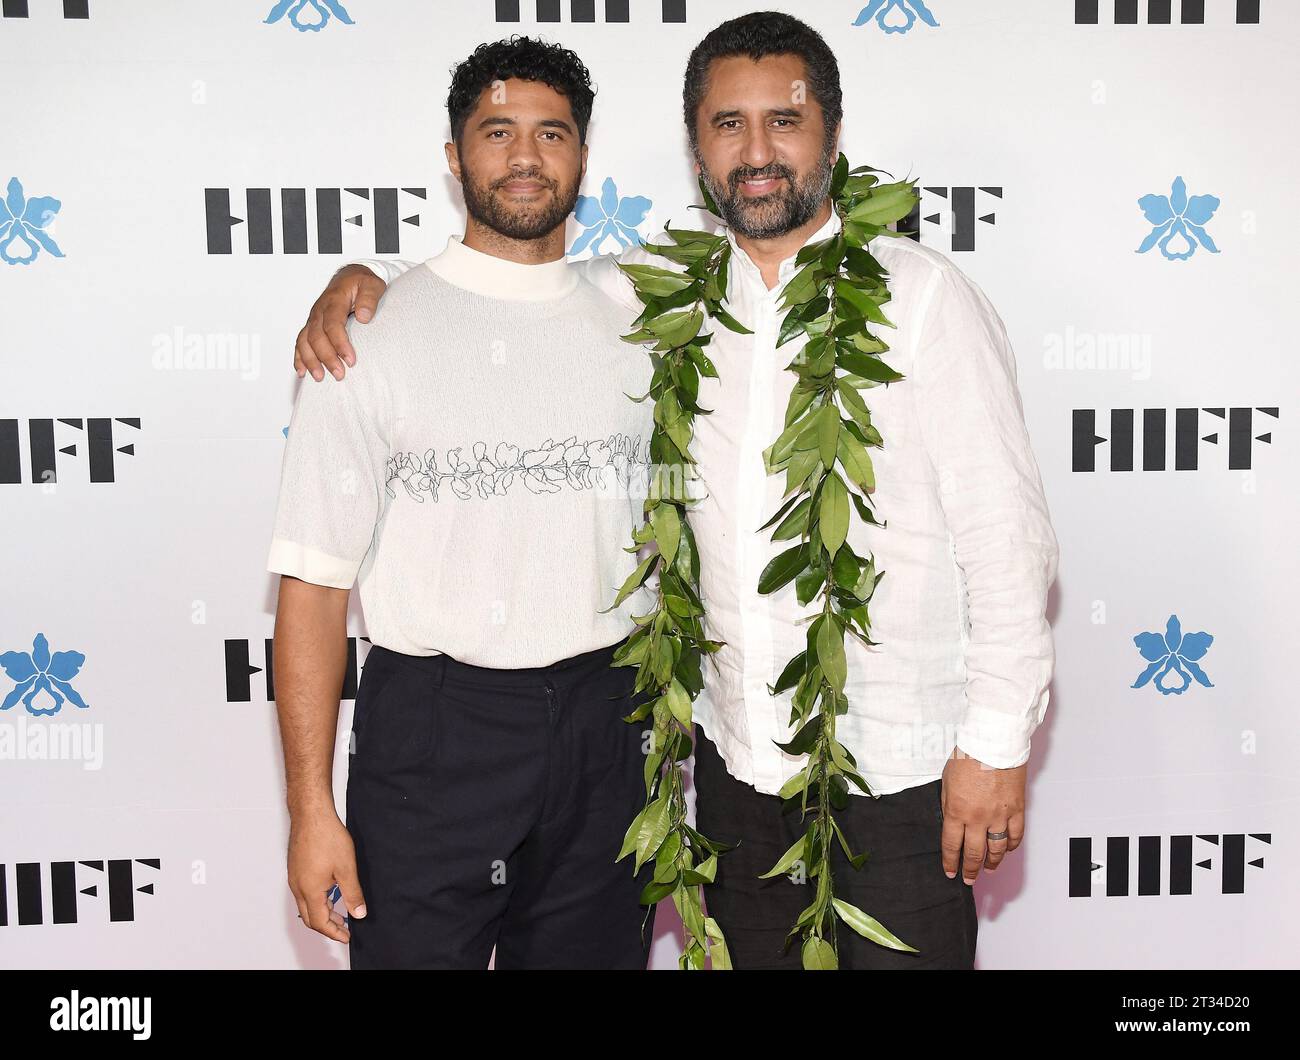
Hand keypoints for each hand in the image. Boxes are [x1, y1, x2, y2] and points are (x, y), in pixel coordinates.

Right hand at [287, 804, 366, 942]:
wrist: (311, 814)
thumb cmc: (326, 836)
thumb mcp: (347, 868)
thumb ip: (352, 894)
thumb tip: (358, 913)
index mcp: (309, 891)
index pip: (320, 922)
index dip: (334, 932)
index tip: (347, 936)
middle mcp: (298, 887)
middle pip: (310, 917)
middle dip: (327, 926)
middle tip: (344, 928)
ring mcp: (294, 877)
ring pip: (305, 905)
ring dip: (322, 912)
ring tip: (340, 912)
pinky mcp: (295, 868)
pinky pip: (303, 892)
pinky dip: (316, 900)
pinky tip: (330, 893)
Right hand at [293, 265, 387, 381]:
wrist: (351, 276)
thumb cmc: (362, 282)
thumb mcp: (372, 285)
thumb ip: (369, 298)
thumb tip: (363, 316)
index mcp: (334, 301)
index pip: (333, 325)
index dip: (340, 344)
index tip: (351, 360)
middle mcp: (319, 310)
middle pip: (317, 336)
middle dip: (327, 357)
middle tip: (340, 375)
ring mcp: (313, 318)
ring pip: (305, 341)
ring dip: (311, 360)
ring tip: (320, 377)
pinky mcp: (312, 325)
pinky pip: (300, 341)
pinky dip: (300, 357)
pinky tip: (302, 371)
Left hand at [939, 746, 1025, 885]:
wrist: (993, 744)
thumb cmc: (967, 757)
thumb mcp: (947, 781)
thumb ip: (949, 804)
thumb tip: (951, 820)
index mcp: (956, 811)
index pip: (951, 845)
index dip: (950, 862)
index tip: (950, 872)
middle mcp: (977, 818)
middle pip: (973, 853)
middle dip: (969, 870)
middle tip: (968, 879)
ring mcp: (998, 816)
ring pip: (996, 849)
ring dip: (992, 862)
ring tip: (988, 869)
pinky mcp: (1016, 810)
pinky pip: (1014, 835)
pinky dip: (1011, 846)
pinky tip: (1006, 850)